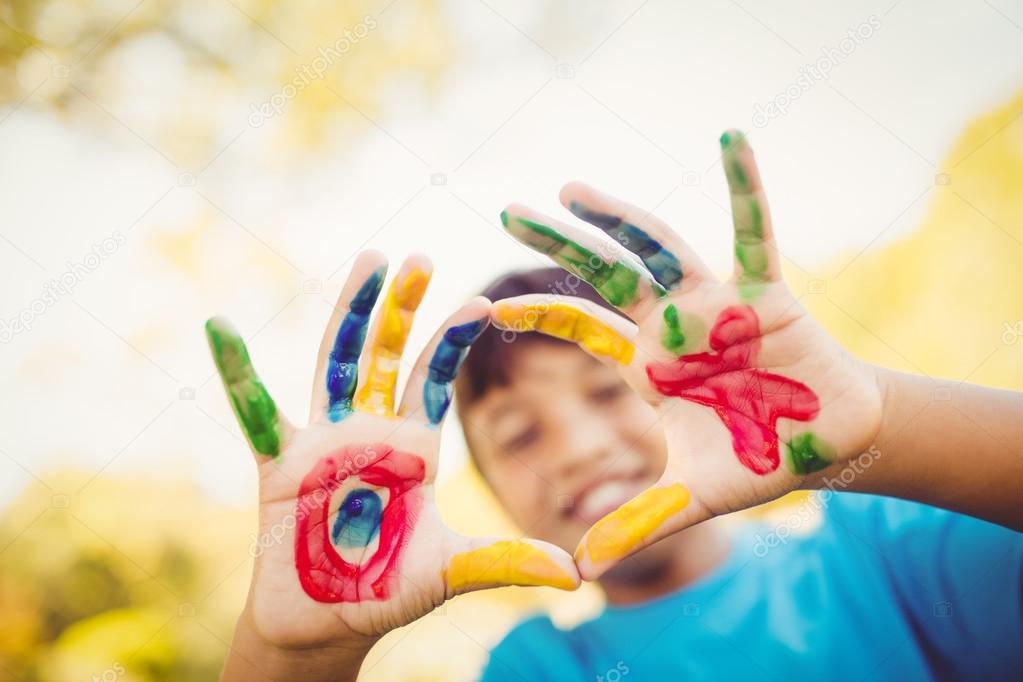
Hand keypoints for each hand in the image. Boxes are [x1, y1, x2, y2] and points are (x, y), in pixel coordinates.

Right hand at [207, 252, 578, 664]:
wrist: (326, 623)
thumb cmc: (386, 591)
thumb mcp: (451, 572)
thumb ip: (506, 562)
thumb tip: (576, 575)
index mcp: (414, 446)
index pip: (435, 380)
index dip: (454, 343)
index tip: (481, 303)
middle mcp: (370, 432)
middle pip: (387, 355)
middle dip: (403, 308)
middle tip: (420, 255)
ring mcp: (323, 441)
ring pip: (336, 363)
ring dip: (349, 313)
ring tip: (369, 259)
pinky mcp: (278, 462)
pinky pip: (254, 410)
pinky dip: (237, 370)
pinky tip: (220, 324)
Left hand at [491, 131, 883, 578]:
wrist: (830, 442)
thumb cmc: (759, 460)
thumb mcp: (691, 497)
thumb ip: (639, 524)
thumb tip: (580, 571)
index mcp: (646, 363)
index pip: (579, 327)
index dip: (537, 316)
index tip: (486, 308)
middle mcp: (671, 323)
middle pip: (604, 271)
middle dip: (558, 242)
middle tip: (508, 209)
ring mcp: (715, 302)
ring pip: (660, 245)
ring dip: (621, 214)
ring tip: (572, 186)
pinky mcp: (765, 290)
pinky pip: (754, 230)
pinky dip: (745, 186)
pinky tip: (730, 139)